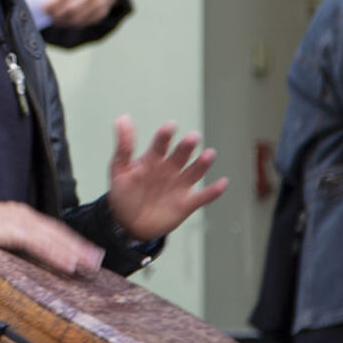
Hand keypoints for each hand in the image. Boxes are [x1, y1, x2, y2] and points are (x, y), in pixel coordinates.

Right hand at [0, 201, 103, 277]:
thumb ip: (13, 239)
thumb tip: (24, 253)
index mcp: (23, 216)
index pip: (53, 229)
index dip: (70, 240)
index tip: (85, 251)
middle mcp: (26, 216)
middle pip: (59, 233)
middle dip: (79, 247)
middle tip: (96, 260)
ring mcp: (22, 222)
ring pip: (54, 239)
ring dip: (74, 252)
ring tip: (88, 265)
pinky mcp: (15, 231)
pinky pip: (40, 245)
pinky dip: (56, 255)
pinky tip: (68, 264)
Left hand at [45, 0, 116, 27]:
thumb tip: (46, 5)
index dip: (54, 3)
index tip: (44, 8)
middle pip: (72, 7)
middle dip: (57, 14)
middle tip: (48, 16)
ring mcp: (100, 1)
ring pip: (78, 17)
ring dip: (64, 21)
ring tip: (54, 21)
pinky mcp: (103, 12)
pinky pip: (85, 22)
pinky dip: (73, 24)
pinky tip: (65, 23)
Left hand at [105, 116, 225, 238]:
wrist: (128, 224)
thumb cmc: (123, 194)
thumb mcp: (119, 170)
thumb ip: (124, 146)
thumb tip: (122, 118)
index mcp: (153, 159)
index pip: (160, 144)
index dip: (165, 136)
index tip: (170, 126)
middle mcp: (170, 169)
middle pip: (180, 155)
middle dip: (186, 147)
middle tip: (193, 137)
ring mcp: (179, 186)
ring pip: (194, 172)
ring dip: (202, 164)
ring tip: (209, 154)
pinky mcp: (187, 203)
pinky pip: (203, 197)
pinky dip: (213, 191)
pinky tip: (222, 183)